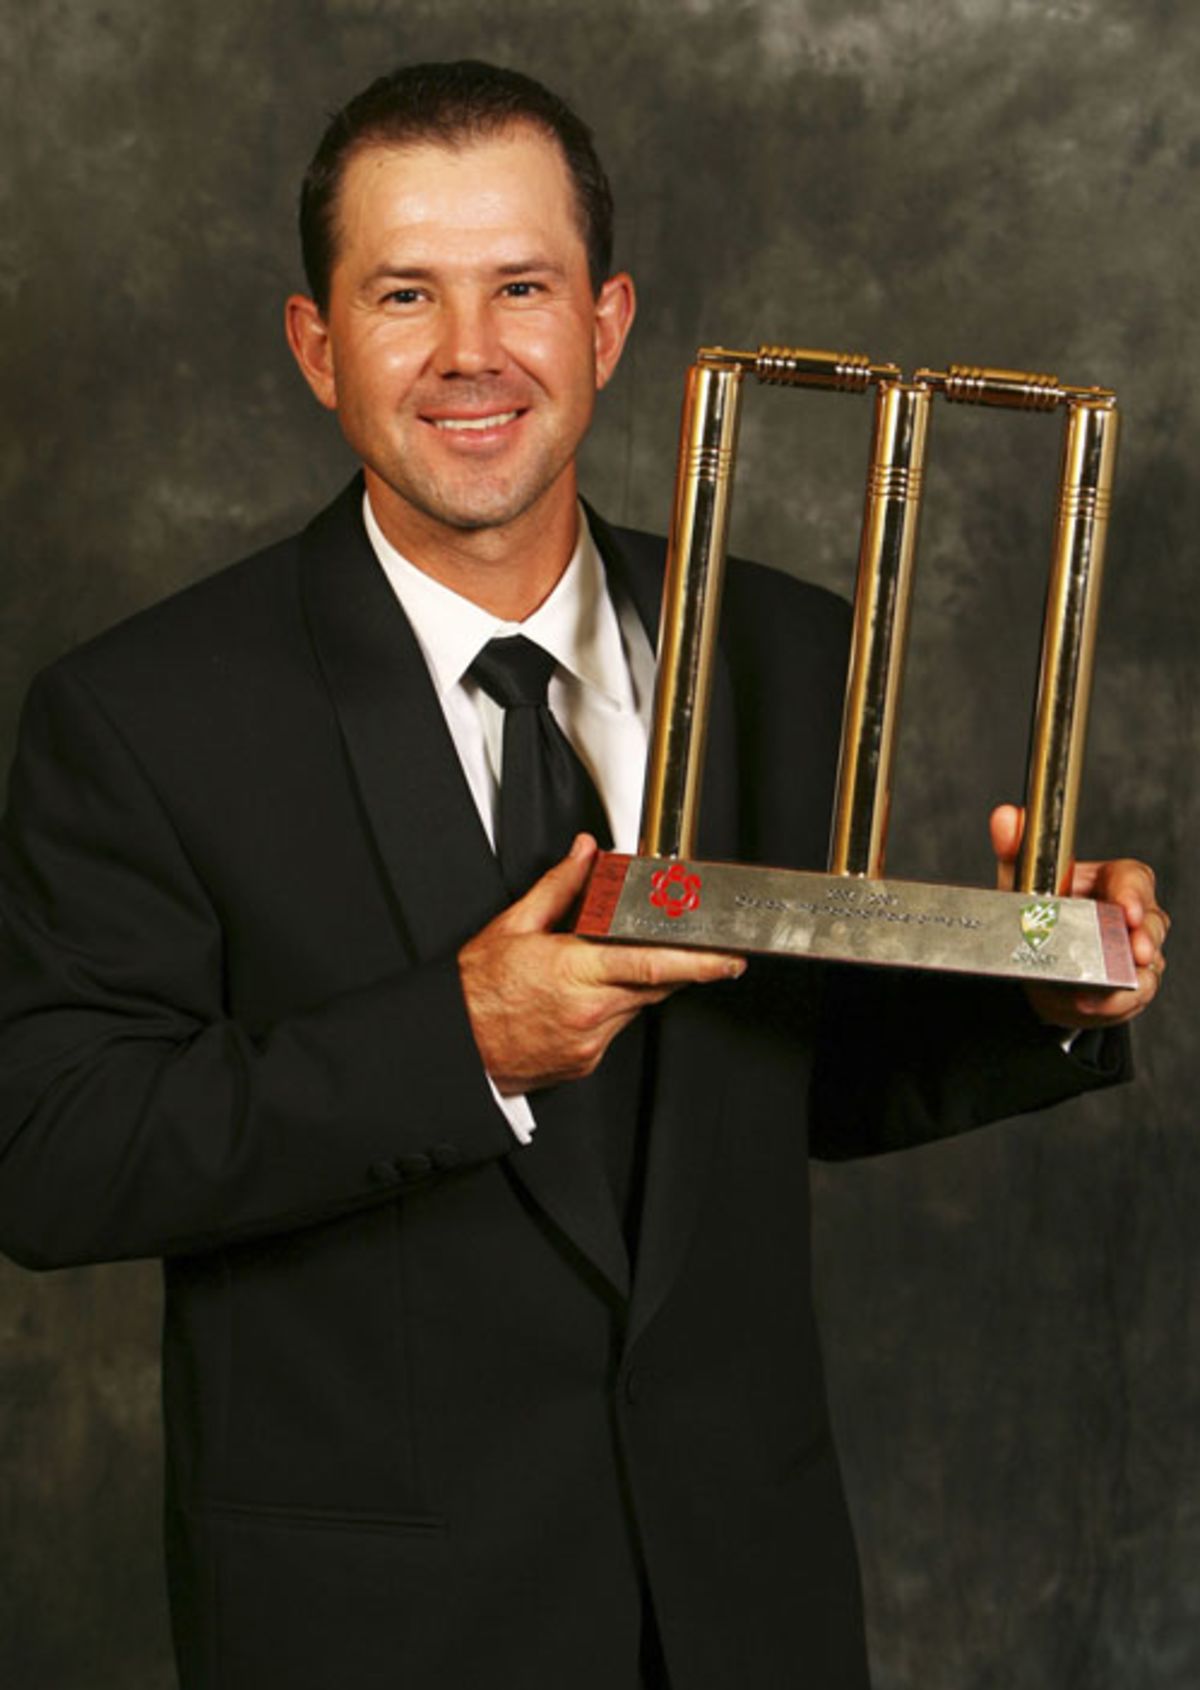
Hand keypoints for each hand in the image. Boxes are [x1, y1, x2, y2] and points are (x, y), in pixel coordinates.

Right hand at [458, 835, 745, 1094]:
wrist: (452, 1047)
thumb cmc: (475, 991)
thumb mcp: (513, 927)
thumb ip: (559, 888)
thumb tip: (585, 855)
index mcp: (573, 972)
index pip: (652, 964)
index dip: (698, 962)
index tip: (727, 957)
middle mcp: (588, 1012)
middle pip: (654, 985)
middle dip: (671, 966)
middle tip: (682, 949)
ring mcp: (589, 1043)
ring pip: (637, 1007)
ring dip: (635, 985)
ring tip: (601, 969)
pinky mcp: (586, 1063)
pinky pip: (616, 1030)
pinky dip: (612, 1009)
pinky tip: (584, 998)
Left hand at [990, 804, 1169, 1030]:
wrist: (1031, 970)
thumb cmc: (1035, 916)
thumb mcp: (1021, 880)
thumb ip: (1015, 847)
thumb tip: (1005, 817)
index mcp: (1109, 883)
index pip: (1134, 880)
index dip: (1135, 893)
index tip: (1128, 909)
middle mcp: (1128, 918)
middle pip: (1150, 924)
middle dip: (1143, 940)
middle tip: (1134, 951)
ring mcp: (1132, 955)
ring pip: (1147, 965)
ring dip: (1127, 977)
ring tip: (1099, 985)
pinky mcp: (1129, 989)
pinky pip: (1131, 997)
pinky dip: (1111, 1003)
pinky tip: (1089, 1002)